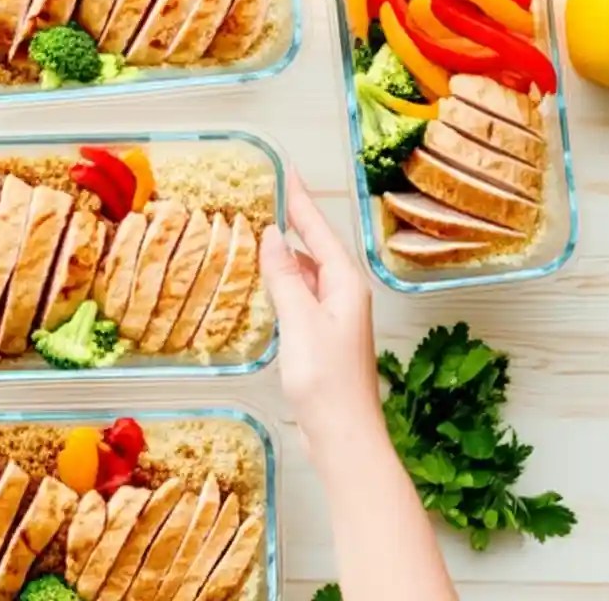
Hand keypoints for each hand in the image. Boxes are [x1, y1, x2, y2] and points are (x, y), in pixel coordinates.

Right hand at [260, 172, 381, 447]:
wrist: (343, 436)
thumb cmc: (327, 382)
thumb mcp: (300, 322)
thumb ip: (284, 277)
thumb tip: (271, 235)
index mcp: (345, 284)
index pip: (318, 231)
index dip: (301, 201)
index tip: (288, 171)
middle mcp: (344, 296)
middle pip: (316, 248)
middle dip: (294, 222)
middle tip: (269, 196)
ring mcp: (335, 318)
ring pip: (309, 272)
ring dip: (287, 252)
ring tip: (262, 232)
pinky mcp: (322, 339)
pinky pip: (302, 295)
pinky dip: (285, 281)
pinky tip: (269, 283)